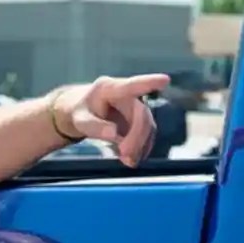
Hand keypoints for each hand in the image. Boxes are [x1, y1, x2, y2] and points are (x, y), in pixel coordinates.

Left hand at [50, 74, 168, 166]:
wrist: (81, 113)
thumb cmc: (78, 112)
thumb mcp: (80, 120)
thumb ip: (94, 126)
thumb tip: (114, 134)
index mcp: (109, 88)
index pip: (131, 85)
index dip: (149, 82)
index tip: (165, 80)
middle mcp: (126, 95)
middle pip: (141, 114)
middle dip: (137, 137)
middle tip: (127, 157)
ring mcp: (134, 107)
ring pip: (147, 126)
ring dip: (140, 145)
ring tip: (129, 162)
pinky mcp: (137, 120)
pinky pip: (146, 134)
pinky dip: (141, 148)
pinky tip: (131, 159)